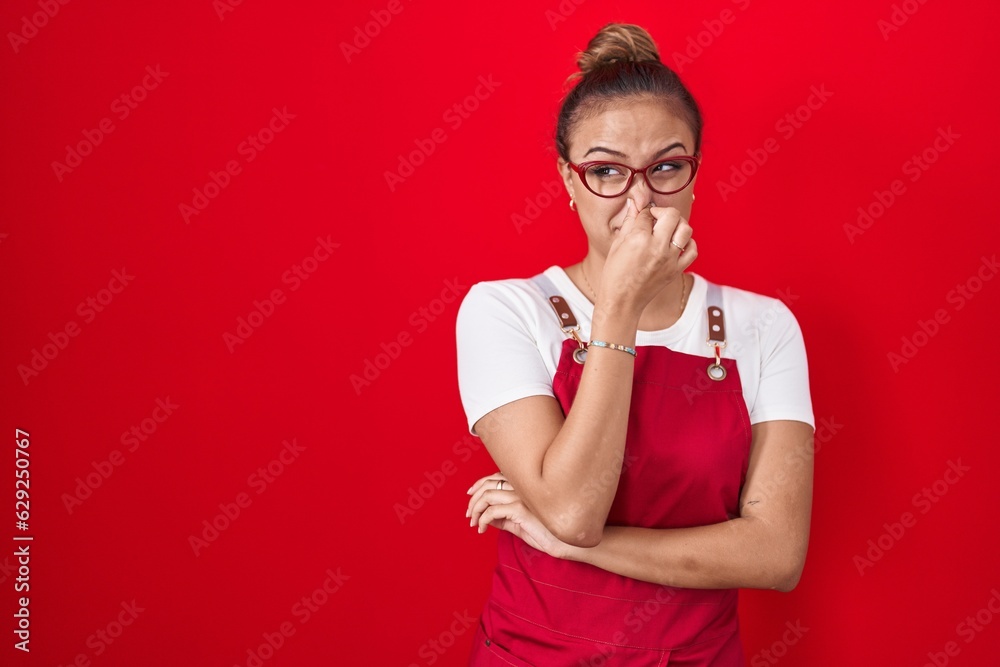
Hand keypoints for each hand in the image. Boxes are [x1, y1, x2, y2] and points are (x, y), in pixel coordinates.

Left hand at [466, 472, 572, 558]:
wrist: (566, 543)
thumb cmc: (548, 534)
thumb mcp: (520, 525)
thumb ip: (504, 519)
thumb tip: (486, 519)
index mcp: (525, 487)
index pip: (496, 476)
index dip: (480, 484)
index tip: (470, 496)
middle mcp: (523, 487)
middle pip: (488, 483)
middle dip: (474, 498)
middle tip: (469, 515)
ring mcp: (522, 496)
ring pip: (487, 495)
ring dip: (476, 509)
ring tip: (474, 523)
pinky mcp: (521, 509)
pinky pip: (492, 511)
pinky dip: (483, 519)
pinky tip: (483, 529)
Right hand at [600, 199, 697, 313]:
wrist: (622, 302)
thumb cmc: (614, 275)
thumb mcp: (616, 245)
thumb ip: (629, 223)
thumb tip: (635, 204)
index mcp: (638, 239)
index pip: (647, 214)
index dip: (643, 212)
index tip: (641, 216)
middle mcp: (657, 247)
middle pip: (671, 215)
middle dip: (663, 212)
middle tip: (656, 218)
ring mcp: (669, 259)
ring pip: (686, 229)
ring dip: (677, 224)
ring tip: (668, 229)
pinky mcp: (677, 270)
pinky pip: (693, 250)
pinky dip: (688, 243)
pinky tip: (678, 243)